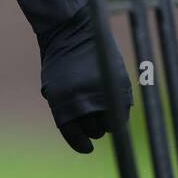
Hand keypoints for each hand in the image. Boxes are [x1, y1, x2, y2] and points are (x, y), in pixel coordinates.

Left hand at [40, 8, 132, 154]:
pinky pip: (124, 111)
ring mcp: (105, 94)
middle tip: (91, 116)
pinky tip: (111, 102)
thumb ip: (66, 112)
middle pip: (95, 132)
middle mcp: (84, 102)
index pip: (76, 137)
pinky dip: (119, 111)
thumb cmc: (59, 61)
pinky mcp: (122, 86)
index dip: (81, 145)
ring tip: (100, 106)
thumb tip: (85, 135)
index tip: (87, 147)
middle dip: (93, 127)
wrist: (72, 30)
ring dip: (107, 120)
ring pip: (111, 124)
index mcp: (63, 105)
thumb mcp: (54, 89)